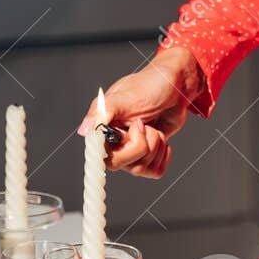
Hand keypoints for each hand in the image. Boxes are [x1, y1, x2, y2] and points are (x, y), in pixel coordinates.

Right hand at [75, 47, 204, 178]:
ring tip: (152, 125)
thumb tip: (84, 130)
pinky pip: (155, 171)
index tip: (132, 130)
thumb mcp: (125, 98)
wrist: (174, 88)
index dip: (116, 148)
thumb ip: (103, 113)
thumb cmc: (148, 86)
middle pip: (121, 164)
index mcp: (103, 127)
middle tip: (143, 123)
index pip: (98, 155)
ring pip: (140, 169)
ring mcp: (131, 152)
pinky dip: (164, 153)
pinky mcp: (148, 157)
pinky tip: (161, 136)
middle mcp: (114, 143)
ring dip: (154, 144)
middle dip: (140, 144)